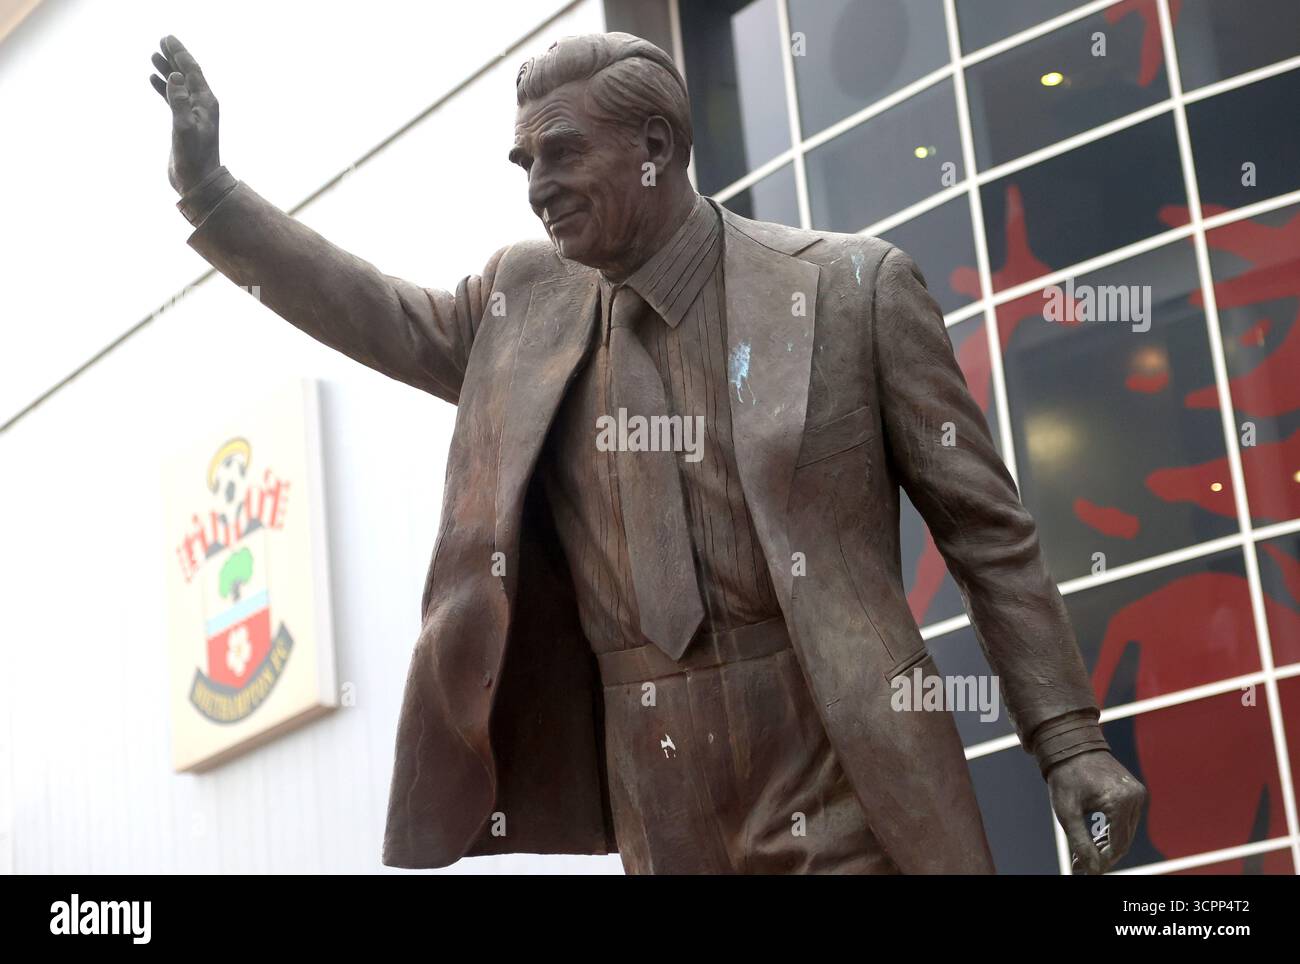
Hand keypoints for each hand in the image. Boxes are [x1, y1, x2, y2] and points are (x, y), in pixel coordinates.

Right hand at [148, 35, 219, 195]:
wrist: (197, 182)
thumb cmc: (194, 158)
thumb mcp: (184, 127)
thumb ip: (179, 101)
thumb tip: (174, 76)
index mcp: (206, 103)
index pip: (192, 71)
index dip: (180, 54)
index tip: (168, 38)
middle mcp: (202, 106)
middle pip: (186, 74)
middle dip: (174, 57)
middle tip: (161, 41)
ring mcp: (193, 114)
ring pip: (179, 85)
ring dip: (167, 70)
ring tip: (154, 57)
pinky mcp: (184, 124)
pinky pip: (173, 99)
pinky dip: (164, 88)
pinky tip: (154, 79)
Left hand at [1047, 750, 1145, 874]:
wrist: (1070, 745)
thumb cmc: (1065, 776)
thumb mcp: (1067, 812)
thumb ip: (1080, 842)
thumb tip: (1091, 870)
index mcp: (1120, 801)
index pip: (1118, 844)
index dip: (1103, 862)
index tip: (1086, 871)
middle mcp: (1135, 797)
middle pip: (1124, 840)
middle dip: (1103, 856)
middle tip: (1080, 865)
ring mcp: (1138, 793)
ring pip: (1126, 832)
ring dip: (1107, 845)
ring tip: (1083, 855)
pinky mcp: (1135, 791)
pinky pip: (1126, 820)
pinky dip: (1112, 832)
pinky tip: (1095, 839)